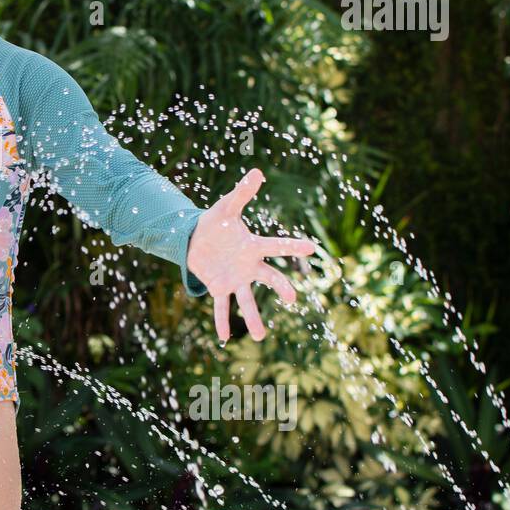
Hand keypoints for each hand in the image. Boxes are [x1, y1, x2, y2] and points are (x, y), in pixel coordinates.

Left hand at [185, 168, 316, 341]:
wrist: (197, 238)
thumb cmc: (216, 223)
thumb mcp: (226, 208)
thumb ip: (241, 193)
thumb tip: (257, 171)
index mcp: (253, 246)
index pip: (276, 246)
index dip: (292, 246)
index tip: (312, 247)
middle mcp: (249, 266)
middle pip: (268, 278)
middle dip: (280, 287)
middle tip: (291, 298)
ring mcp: (235, 279)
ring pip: (247, 300)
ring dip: (253, 318)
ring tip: (259, 337)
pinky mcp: (219, 287)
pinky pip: (221, 306)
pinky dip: (222, 321)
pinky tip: (224, 338)